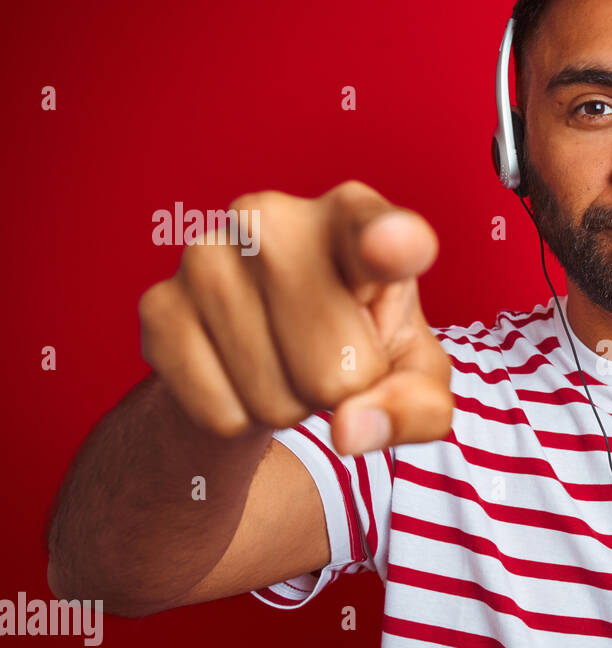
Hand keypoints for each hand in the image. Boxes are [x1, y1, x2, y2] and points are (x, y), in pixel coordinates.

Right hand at [138, 180, 452, 454]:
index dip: (390, 243)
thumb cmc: (364, 343)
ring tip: (287, 361)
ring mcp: (205, 255)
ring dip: (290, 407)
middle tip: (331, 357)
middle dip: (342, 393)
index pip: (379, 230)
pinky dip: (240, 419)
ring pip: (274, 398)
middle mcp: (273, 218)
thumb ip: (416, 406)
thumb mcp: (415, 377)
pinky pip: (222, 414)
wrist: (270, 342)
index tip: (393, 246)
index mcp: (355, 217)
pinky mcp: (158, 306)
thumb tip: (350, 431)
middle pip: (336, 371)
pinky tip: (240, 373)